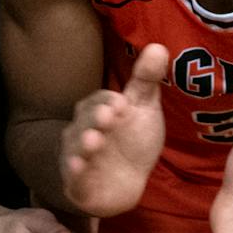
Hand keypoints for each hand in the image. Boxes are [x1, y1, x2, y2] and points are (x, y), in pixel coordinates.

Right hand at [62, 43, 167, 216]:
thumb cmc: (132, 140)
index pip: (99, 101)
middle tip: (108, 117)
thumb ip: (147, 80)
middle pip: (84, 122)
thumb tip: (159, 46)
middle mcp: (82, 132)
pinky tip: (78, 168)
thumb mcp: (142, 108)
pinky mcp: (79, 186)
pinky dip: (74, 174)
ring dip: (83, 145)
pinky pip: (73, 179)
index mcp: (97, 111)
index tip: (122, 103)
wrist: (128, 182)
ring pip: (76, 149)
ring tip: (93, 141)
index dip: (108, 101)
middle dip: (95, 119)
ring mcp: (79, 158)